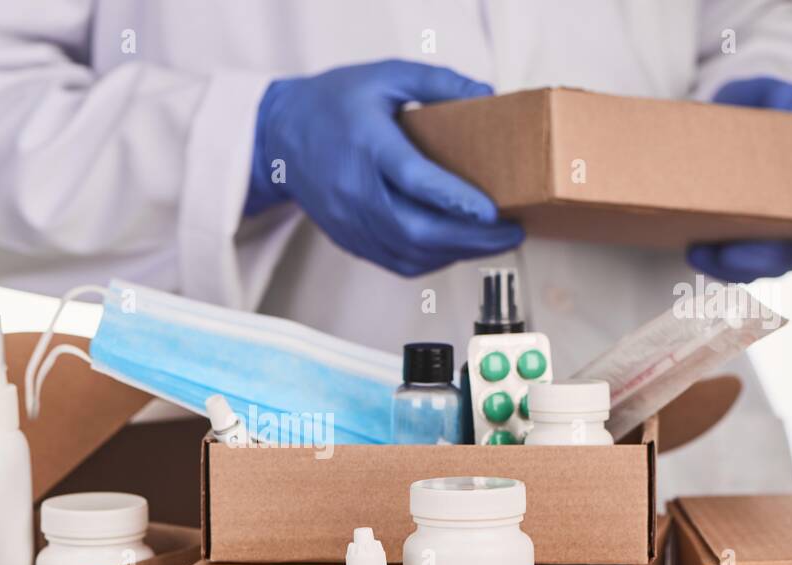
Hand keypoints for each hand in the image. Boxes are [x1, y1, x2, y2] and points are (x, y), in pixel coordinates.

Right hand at [246, 59, 523, 276]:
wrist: (280, 138)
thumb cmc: (337, 102)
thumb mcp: (386, 75)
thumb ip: (438, 82)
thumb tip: (489, 97)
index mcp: (365, 143)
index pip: (412, 179)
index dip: (454, 199)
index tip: (492, 211)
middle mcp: (354, 189)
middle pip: (415, 228)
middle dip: (470, 239)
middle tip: (512, 232)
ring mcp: (349, 221)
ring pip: (409, 253)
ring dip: (457, 254)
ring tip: (494, 242)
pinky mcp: (349, 240)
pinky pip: (396, 262)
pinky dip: (433, 261)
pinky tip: (458, 249)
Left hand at [687, 77, 791, 282]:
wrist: (737, 116)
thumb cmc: (765, 107)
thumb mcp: (773, 94)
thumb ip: (781, 97)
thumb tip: (788, 105)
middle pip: (783, 260)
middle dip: (755, 262)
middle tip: (728, 254)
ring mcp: (764, 237)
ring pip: (750, 268)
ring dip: (724, 267)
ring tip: (696, 252)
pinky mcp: (732, 238)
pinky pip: (725, 262)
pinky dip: (710, 261)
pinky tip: (690, 250)